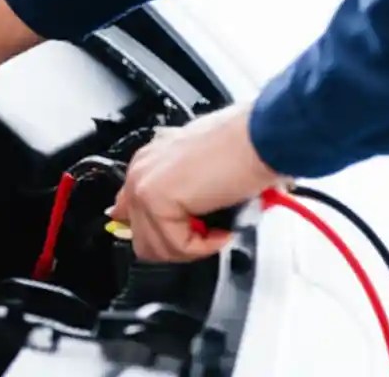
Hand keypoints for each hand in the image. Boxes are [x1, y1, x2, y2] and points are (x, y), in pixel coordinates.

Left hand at [109, 103, 281, 261]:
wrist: (260, 138)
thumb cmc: (244, 147)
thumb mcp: (204, 170)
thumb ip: (184, 191)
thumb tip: (185, 220)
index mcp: (148, 163)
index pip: (129, 214)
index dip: (164, 234)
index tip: (192, 234)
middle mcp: (139, 173)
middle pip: (142, 239)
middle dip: (179, 246)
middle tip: (208, 235)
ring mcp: (143, 186)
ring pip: (156, 248)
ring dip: (192, 248)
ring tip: (218, 231)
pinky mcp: (156, 200)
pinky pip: (176, 246)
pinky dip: (204, 247)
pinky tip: (222, 230)